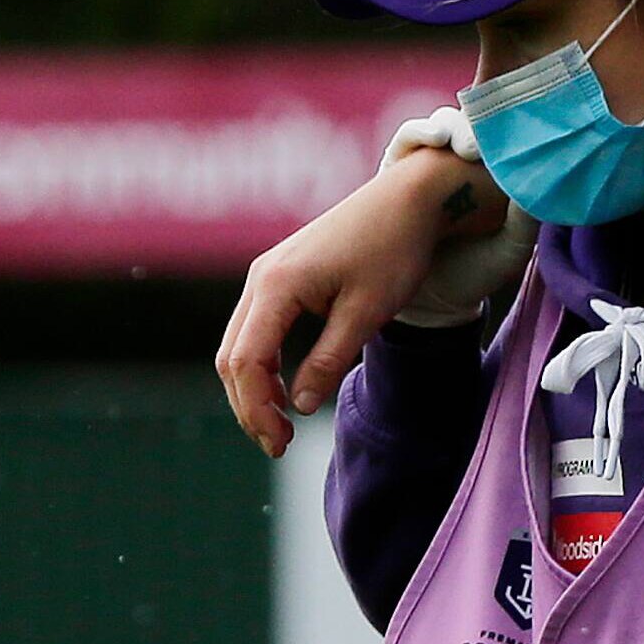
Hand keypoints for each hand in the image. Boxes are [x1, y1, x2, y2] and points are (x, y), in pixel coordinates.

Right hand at [214, 147, 500, 456]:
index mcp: (276, 285)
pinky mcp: (281, 275)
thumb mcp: (368, 312)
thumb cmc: (395, 249)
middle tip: (279, 444)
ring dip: (252, 387)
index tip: (281, 442)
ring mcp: (267, 274)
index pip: (245, 362)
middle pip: (231, 356)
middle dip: (249, 405)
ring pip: (238, 344)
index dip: (257, 408)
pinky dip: (261, 364)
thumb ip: (329, 360)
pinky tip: (284, 389)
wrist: (411, 199)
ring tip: (281, 425)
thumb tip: (299, 407)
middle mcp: (261, 278)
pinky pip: (255, 329)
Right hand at [380, 107, 534, 327]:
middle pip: (477, 121)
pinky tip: (434, 139)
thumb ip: (525, 218)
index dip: (515, 125)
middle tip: (489, 145)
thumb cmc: (477, 271)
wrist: (429, 302)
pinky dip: (419, 132)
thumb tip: (538, 180)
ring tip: (467, 147)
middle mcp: (467, 161)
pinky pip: (407, 140)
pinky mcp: (398, 167)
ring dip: (454, 126)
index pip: (510, 134)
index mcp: (500, 174)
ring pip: (444, 124)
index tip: (524, 132)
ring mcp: (432, 161)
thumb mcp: (510, 248)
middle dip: (484, 124)